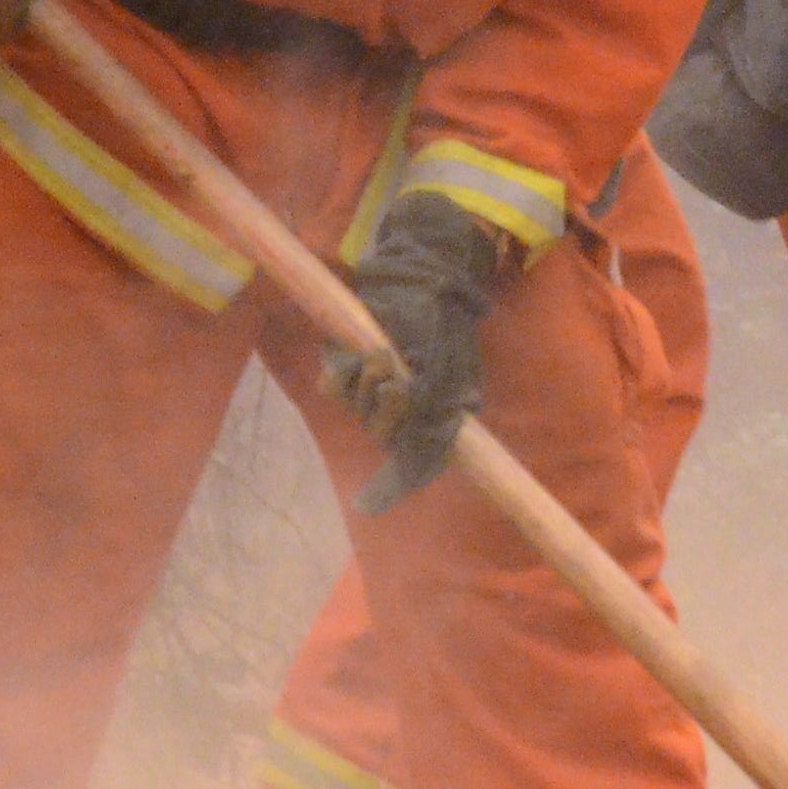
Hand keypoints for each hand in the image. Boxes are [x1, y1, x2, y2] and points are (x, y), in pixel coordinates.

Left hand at [324, 189, 520, 512]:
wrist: (424, 283)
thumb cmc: (445, 329)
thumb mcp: (453, 376)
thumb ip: (438, 417)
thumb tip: (428, 456)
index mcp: (428, 418)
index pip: (409, 463)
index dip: (390, 486)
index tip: (367, 505)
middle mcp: (398, 409)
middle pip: (381, 433)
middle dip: (385, 412)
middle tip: (397, 382)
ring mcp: (370, 389)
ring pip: (356, 409)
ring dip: (367, 387)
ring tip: (382, 355)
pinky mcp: (347, 366)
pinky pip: (333, 386)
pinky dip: (343, 373)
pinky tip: (359, 356)